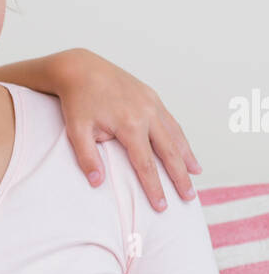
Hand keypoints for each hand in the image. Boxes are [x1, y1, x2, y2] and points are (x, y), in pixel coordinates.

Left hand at [54, 50, 201, 211]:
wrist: (79, 68)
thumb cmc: (77, 101)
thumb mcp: (76, 131)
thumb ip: (87, 157)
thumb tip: (97, 182)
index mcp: (129, 125)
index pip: (145, 164)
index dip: (154, 187)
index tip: (162, 206)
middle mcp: (146, 113)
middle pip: (168, 152)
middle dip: (180, 176)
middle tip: (189, 198)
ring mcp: (151, 103)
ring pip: (175, 134)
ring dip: (187, 156)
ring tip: (196, 174)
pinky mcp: (151, 95)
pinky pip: (170, 121)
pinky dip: (180, 136)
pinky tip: (184, 148)